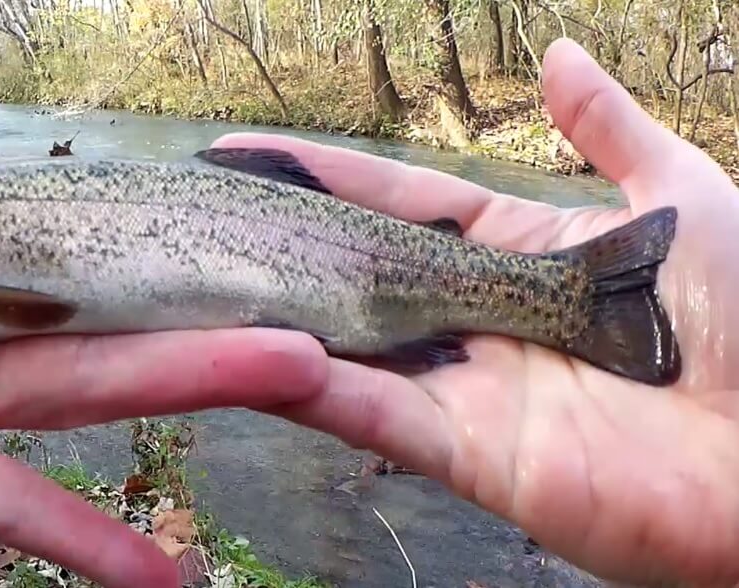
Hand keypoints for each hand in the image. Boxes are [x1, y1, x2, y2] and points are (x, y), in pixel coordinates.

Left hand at [0, 17, 326, 586]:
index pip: (61, 262)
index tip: (223, 239)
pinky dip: (89, 544)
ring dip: (197, 388)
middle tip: (312, 297)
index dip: (142, 250)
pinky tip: (172, 582)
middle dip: (212, 311)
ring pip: (87, 398)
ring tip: (307, 378)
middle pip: (105, 324)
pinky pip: (7, 507)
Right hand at [214, 39, 738, 586]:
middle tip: (209, 213)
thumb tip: (559, 55)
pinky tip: (254, 357)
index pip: (401, 204)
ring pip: (352, 346)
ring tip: (204, 282)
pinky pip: (378, 419)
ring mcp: (466, 389)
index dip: (330, 177)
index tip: (257, 152)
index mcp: (517, 254)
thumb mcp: (684, 200)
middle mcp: (477, 320)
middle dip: (288, 242)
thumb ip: (613, 133)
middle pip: (362, 273)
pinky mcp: (469, 456)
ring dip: (281, 316)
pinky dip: (316, 392)